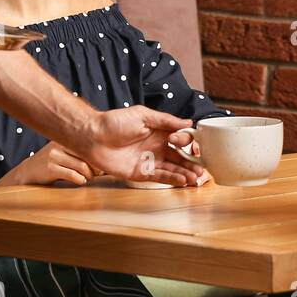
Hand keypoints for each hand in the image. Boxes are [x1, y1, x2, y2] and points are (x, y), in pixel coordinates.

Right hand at [0, 142, 102, 186]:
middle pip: (87, 156)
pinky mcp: (50, 168)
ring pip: (82, 166)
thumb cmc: (52, 164)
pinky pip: (73, 175)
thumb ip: (79, 153)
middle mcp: (59, 144)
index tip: (101, 166)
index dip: (98, 158)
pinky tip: (80, 181)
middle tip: (98, 174)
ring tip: (88, 178)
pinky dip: (81, 180)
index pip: (89, 146)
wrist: (29, 172)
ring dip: (89, 176)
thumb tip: (103, 158)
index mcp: (65, 139)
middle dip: (96, 168)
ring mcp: (54, 156)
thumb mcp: (64, 153)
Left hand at [76, 108, 207, 186]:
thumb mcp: (143, 115)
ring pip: (172, 168)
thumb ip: (166, 120)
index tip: (187, 142)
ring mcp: (149, 160)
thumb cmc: (115, 122)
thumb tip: (188, 123)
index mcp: (158, 132)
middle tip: (203, 169)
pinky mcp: (140, 173)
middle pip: (179, 156)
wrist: (92, 136)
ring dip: (185, 173)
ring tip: (197, 178)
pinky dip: (172, 179)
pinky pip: (159, 177)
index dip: (186, 141)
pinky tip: (183, 181)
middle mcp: (156, 147)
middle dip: (191, 163)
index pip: (180, 138)